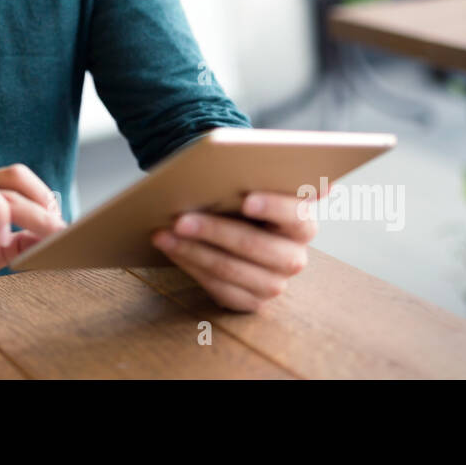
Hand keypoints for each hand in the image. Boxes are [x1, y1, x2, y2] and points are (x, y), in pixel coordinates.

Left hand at [151, 190, 318, 313]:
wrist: (232, 228)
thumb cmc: (239, 199)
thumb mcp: (248, 186)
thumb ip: (248, 177)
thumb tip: (219, 163)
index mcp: (302, 222)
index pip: (295, 214)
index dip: (273, 206)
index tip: (246, 200)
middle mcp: (294, 256)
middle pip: (255, 245)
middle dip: (214, 231)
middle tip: (179, 219)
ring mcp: (275, 284)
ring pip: (231, 270)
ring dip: (193, 251)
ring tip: (163, 233)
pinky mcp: (252, 302)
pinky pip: (220, 289)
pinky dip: (191, 267)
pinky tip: (171, 249)